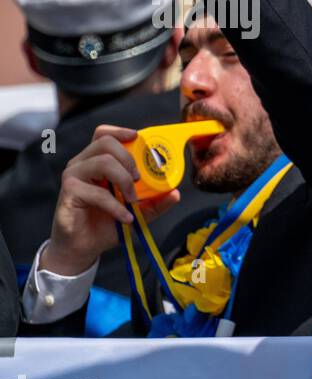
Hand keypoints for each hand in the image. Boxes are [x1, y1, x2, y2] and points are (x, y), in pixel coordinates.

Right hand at [43, 125, 179, 276]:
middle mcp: (83, 163)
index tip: (138, 137)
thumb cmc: (107, 223)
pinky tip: (125, 218)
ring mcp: (73, 176)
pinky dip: (116, 206)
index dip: (120, 131)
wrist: (85, 247)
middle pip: (106, 143)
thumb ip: (156, 201)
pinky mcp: (69, 192)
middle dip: (129, 158)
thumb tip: (176, 193)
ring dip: (124, 180)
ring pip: (103, 162)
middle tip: (139, 180)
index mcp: (97, 161)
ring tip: (132, 200)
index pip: (104, 135)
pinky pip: (98, 192)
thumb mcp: (139, 212)